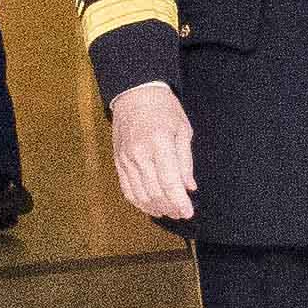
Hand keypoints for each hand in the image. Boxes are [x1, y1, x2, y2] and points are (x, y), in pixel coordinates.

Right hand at [109, 79, 196, 221]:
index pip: (169, 182)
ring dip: (155, 208)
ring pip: (140, 194)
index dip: (179, 202)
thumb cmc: (163, 109)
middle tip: (181, 213)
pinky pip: (126, 189)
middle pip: (154, 192)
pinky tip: (151, 206)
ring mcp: (126, 159)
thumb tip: (189, 187)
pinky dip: (139, 202)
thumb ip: (185, 161)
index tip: (188, 213)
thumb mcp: (183, 130)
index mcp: (159, 144)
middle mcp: (139, 154)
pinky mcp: (118, 162)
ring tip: (169, 212)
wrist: (135, 94)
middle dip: (170, 207)